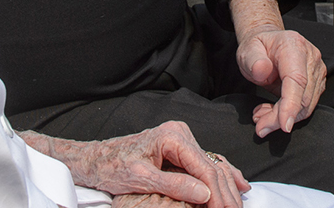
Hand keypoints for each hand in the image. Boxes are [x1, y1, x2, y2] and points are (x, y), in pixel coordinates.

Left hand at [54, 122, 250, 207]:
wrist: (94, 160)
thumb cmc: (112, 167)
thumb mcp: (141, 179)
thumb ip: (174, 185)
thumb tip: (204, 194)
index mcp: (172, 136)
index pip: (204, 167)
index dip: (218, 193)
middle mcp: (180, 134)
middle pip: (212, 166)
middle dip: (226, 193)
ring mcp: (181, 140)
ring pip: (212, 165)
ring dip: (226, 187)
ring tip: (239, 205)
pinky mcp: (179, 149)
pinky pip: (204, 164)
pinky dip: (220, 177)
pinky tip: (237, 185)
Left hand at [236, 29, 326, 135]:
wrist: (267, 43)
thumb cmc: (258, 47)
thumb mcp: (247, 50)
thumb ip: (252, 60)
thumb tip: (261, 70)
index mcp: (294, 46)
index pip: (297, 80)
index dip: (291, 105)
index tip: (284, 125)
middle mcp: (311, 58)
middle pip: (302, 98)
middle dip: (280, 118)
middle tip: (260, 126)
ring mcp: (317, 71)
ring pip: (306, 106)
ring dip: (283, 117)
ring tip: (262, 115)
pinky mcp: (317, 83)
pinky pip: (306, 105)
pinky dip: (288, 113)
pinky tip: (272, 111)